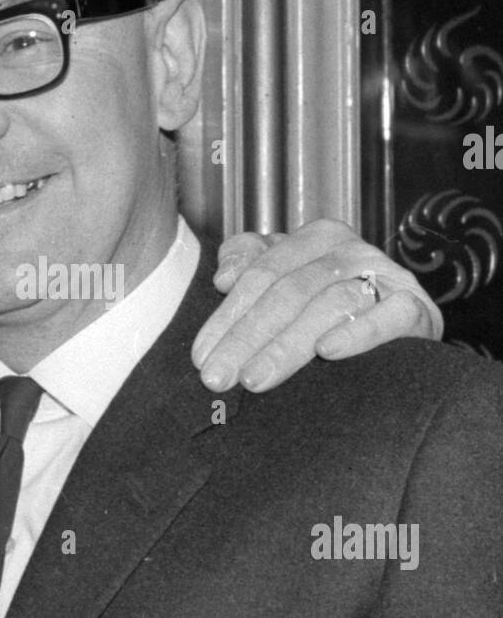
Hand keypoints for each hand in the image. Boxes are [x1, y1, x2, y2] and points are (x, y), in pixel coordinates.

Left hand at [191, 219, 443, 391]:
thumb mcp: (286, 281)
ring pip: (328, 306)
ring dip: (287, 346)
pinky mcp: (416, 307)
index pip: (261, 274)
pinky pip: (388, 317)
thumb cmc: (328, 309)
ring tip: (255, 378)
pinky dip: (358, 333)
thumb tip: (224, 276)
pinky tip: (328, 352)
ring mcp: (386, 276)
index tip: (201, 358)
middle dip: (247, 338)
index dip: (227, 316)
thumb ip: (250, 266)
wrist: (401, 334)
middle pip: (288, 292)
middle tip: (219, 379)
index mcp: (315, 238)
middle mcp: (350, 251)